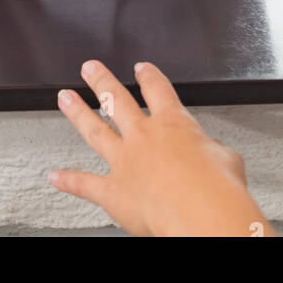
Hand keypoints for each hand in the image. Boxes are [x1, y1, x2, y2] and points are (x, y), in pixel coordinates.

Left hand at [51, 60, 262, 236]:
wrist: (201, 215)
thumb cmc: (219, 190)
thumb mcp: (227, 160)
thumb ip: (213, 151)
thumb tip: (213, 153)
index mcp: (174, 124)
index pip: (157, 89)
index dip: (148, 75)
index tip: (140, 67)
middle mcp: (144, 137)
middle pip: (116, 98)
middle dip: (101, 80)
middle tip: (89, 68)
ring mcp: (125, 162)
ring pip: (94, 129)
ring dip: (77, 112)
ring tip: (65, 97)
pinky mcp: (113, 192)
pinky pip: (85, 184)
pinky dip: (69, 181)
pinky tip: (56, 176)